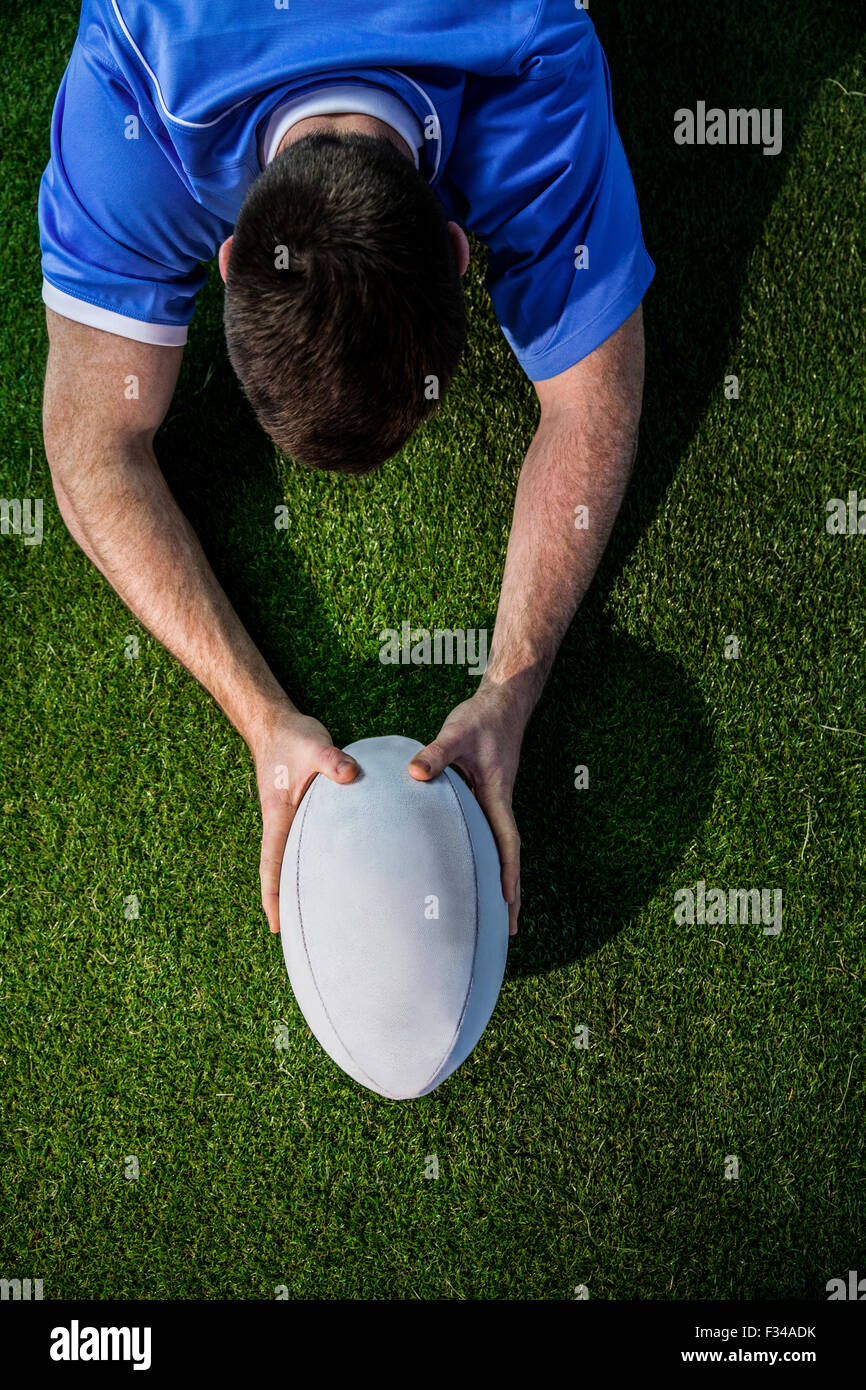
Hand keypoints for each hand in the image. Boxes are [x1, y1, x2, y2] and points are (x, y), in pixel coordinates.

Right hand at [252, 710, 358, 932]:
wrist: (275, 723)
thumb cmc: (291, 738)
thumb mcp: (313, 745)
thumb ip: (332, 760)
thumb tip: (351, 774)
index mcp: (279, 816)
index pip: (272, 865)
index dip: (273, 897)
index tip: (277, 926)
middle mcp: (283, 823)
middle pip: (283, 870)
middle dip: (290, 902)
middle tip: (304, 935)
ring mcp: (292, 818)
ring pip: (297, 858)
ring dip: (305, 883)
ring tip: (326, 913)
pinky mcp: (304, 809)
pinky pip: (309, 842)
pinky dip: (319, 860)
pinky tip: (339, 870)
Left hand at [407, 684, 526, 935]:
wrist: (502, 702)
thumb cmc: (481, 717)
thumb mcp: (457, 733)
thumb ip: (435, 753)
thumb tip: (415, 774)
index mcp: (497, 795)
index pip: (507, 843)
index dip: (508, 875)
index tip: (508, 905)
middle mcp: (499, 803)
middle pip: (508, 856)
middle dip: (509, 892)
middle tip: (507, 930)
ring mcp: (494, 801)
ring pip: (498, 847)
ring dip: (498, 878)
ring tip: (492, 913)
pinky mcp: (486, 794)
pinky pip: (487, 833)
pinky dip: (486, 856)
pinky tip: (471, 868)